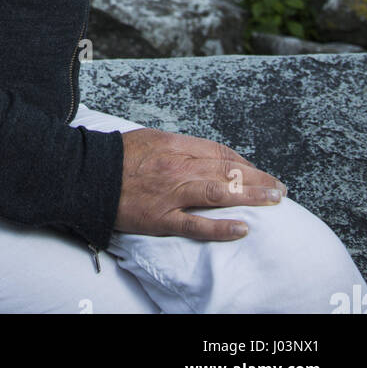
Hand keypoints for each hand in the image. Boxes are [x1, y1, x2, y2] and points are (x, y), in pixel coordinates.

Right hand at [114, 127, 287, 240]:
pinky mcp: (162, 218)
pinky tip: (242, 229)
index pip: (219, 152)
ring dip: (251, 197)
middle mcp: (178, 167)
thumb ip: (178, 146)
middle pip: (227, 172)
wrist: (86, 175)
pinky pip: (197, 225)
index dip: (243, 163)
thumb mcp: (149, 138)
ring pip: (220, 194)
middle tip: (279, 189)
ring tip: (274, 201)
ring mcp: (172, 194)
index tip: (258, 171)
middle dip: (258, 179)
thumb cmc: (116, 156)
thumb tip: (202, 153)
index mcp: (175, 145)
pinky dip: (221, 228)